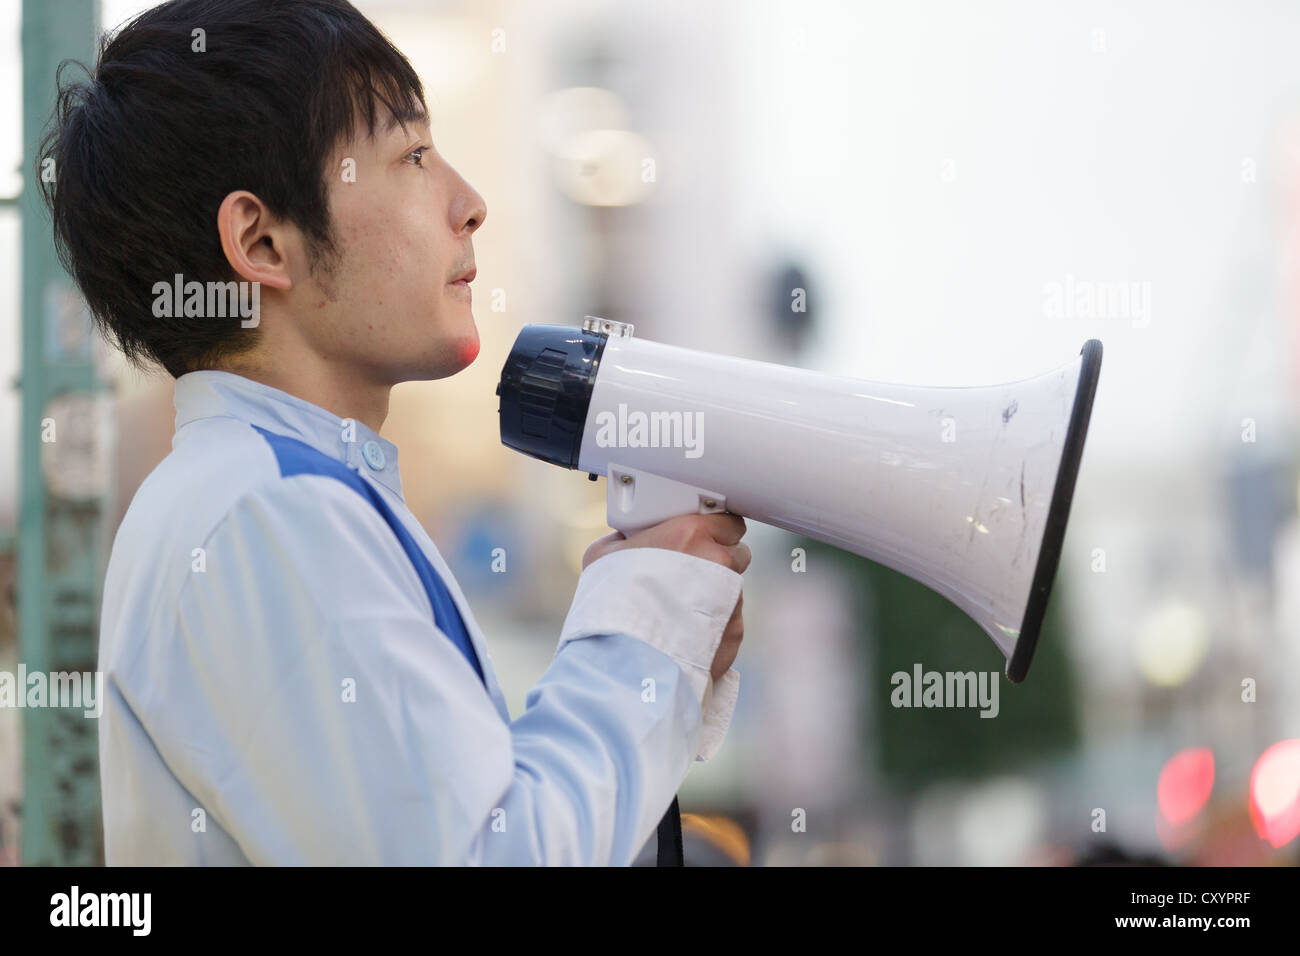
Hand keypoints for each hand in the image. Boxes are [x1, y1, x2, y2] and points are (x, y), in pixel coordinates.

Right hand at [582, 513, 749, 682]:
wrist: (626, 661)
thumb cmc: (612, 606)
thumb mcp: (604, 554)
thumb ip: (627, 538)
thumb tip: (628, 535)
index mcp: (691, 533)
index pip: (728, 520)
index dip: (716, 529)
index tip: (705, 537)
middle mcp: (720, 561)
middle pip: (737, 552)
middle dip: (720, 559)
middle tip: (692, 572)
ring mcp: (732, 597)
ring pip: (733, 588)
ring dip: (715, 593)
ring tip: (681, 609)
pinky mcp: (735, 630)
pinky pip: (730, 619)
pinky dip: (714, 623)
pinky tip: (686, 631)